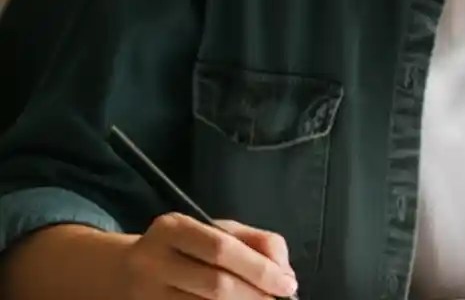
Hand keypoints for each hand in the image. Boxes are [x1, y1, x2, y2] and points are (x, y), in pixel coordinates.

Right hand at [116, 213, 298, 298]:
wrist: (120, 272)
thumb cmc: (183, 248)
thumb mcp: (215, 231)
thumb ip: (255, 242)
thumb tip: (285, 274)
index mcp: (172, 228)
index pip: (223, 249)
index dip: (260, 269)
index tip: (288, 285)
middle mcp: (151, 261)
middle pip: (216, 285)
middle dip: (255, 296)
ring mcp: (144, 295)